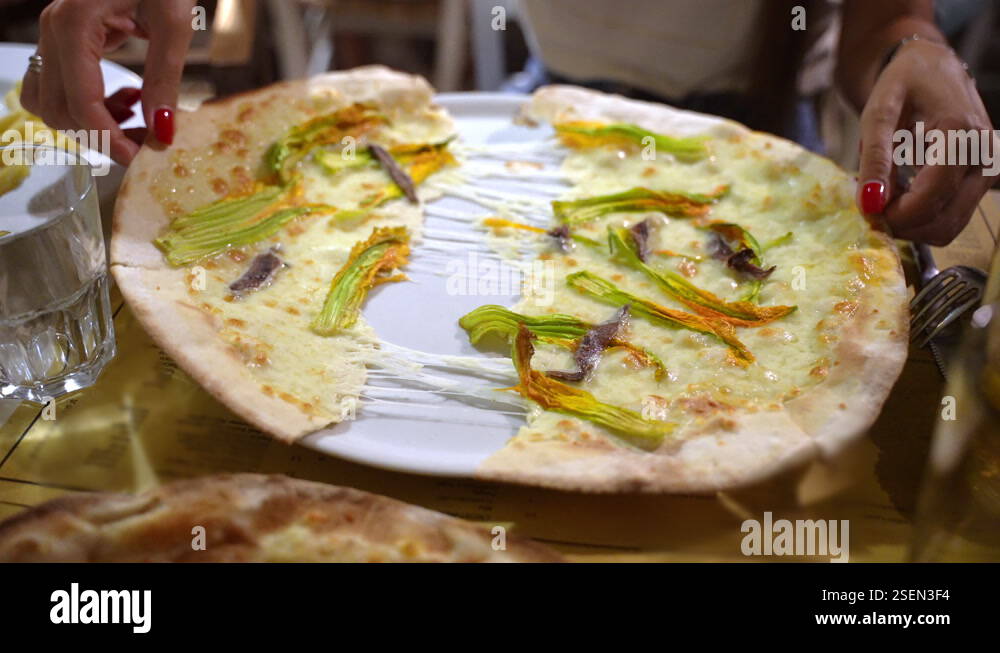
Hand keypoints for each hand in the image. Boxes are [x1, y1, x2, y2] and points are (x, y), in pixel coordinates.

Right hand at [19, 0, 196, 164]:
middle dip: (101, 135)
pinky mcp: (64, 38)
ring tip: (136, 115)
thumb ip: (165, 78)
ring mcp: (53, 33)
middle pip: (58, 110)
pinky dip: (86, 104)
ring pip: (50, 102)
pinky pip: (58, 86)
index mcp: (74, 24)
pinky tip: (126, 99)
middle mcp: (53, 29)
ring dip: (90, 123)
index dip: (108, 138)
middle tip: (147, 141)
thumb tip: (163, 131)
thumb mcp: (174, 23)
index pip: (79, 101)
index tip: (140, 158)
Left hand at [857, 38, 994, 245]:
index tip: (865, 210)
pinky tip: (902, 194)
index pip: (932, 195)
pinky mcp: (981, 181)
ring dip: (911, 223)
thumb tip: (869, 203)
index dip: (895, 214)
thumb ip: (874, 157)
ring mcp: (989, 171)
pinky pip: (950, 217)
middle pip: (943, 220)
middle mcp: (986, 156)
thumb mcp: (878, 112)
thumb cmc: (903, 83)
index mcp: (963, 134)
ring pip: (948, 226)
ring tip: (886, 195)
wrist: (931, 66)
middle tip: (871, 204)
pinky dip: (922, 217)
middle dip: (901, 223)